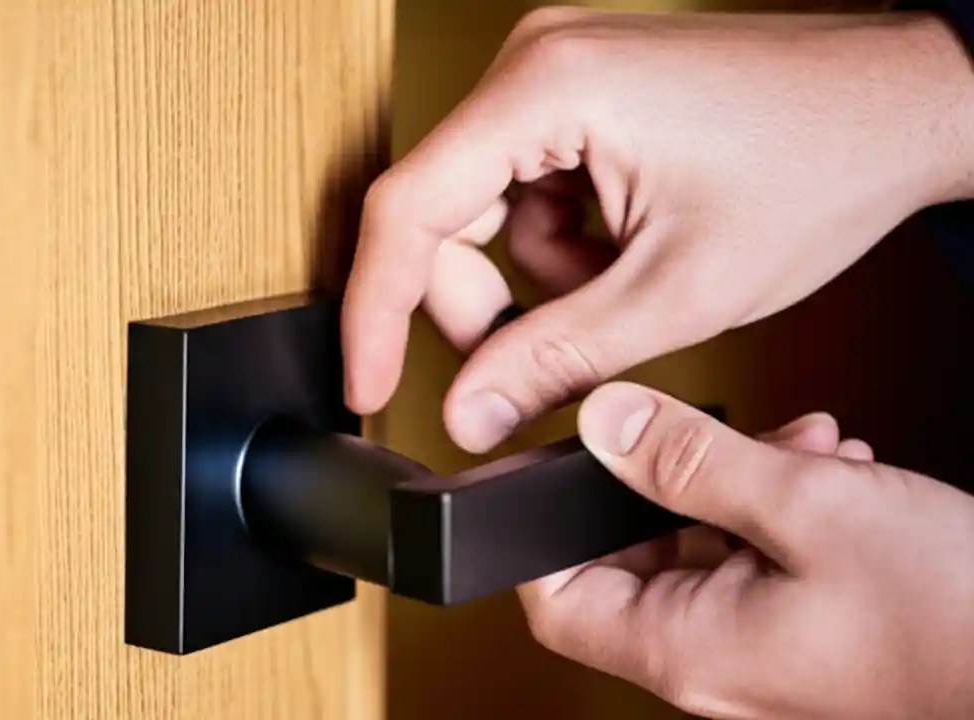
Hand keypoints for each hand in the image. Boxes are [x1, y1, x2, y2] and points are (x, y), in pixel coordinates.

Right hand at [342, 9, 973, 451]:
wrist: (902, 106)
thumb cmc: (821, 161)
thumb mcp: (676, 290)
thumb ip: (554, 357)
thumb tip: (468, 408)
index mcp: (545, 89)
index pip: (409, 208)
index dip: (375, 309)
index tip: (364, 381)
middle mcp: (533, 63)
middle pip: (440, 210)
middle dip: (479, 300)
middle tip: (530, 359)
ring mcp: (552, 71)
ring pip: (482, 210)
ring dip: (537, 275)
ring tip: (625, 281)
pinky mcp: (574, 91)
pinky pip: (524, 190)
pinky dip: (564, 244)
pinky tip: (630, 246)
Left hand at [518, 382, 973, 718]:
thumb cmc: (947, 612)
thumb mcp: (804, 507)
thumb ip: (690, 463)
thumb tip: (602, 425)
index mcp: (685, 648)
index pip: (557, 601)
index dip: (539, 532)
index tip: (548, 467)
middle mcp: (710, 661)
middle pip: (628, 564)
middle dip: (659, 481)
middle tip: (698, 431)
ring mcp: (756, 651)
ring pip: (700, 550)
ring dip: (732, 481)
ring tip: (799, 444)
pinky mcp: (799, 632)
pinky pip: (753, 562)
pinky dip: (774, 508)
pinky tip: (826, 467)